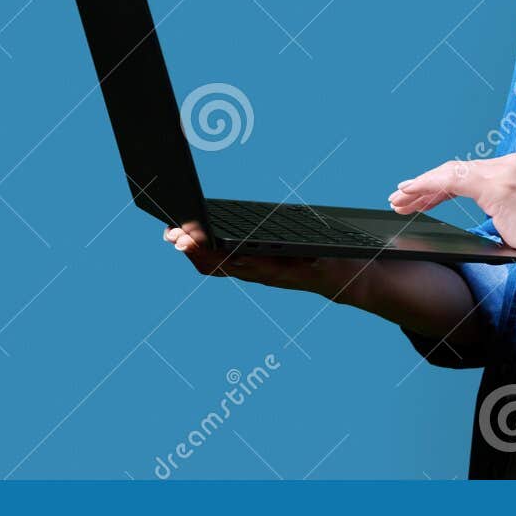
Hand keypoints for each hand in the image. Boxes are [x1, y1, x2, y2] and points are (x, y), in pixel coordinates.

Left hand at [162, 222, 367, 302]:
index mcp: (274, 272)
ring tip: (172, 233)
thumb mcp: (327, 260)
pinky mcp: (256, 267)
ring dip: (194, 250)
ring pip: (216, 266)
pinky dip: (206, 250)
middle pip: (216, 266)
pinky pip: (224, 263)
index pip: (233, 264)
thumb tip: (291, 257)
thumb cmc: (337, 266)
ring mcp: (256, 272)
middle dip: (192, 249)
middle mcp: (260, 275)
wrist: (345, 282)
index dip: (209, 252)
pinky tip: (194, 239)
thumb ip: (310, 260)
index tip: (191, 241)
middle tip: (170, 234)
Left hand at [387, 153, 515, 283]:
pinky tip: (413, 196)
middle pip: (457, 169)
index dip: (439, 184)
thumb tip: (462, 204)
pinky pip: (455, 181)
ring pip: (451, 173)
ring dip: (422, 188)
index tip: (418, 196)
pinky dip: (430, 187)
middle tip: (400, 197)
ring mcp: (506, 171)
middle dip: (425, 186)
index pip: (468, 171)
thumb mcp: (512, 216)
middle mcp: (512, 162)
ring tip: (400, 200)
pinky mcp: (499, 186)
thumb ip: (492, 204)